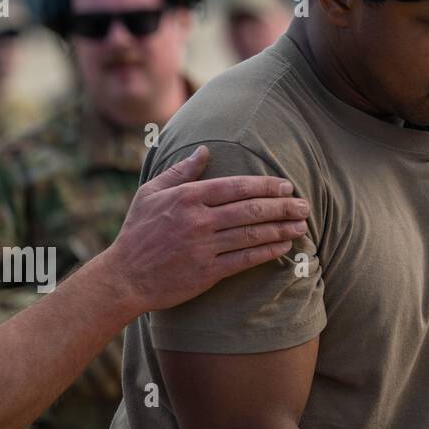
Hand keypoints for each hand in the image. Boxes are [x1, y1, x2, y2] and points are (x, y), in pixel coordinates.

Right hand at [99, 145, 309, 312]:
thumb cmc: (138, 232)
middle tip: (304, 205)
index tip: (286, 185)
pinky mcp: (207, 272)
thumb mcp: (151, 194)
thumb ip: (180, 171)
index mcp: (187, 197)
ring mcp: (203, 247)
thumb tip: (205, 150)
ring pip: (252, 234)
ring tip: (302, 225)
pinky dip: (267, 252)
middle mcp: (198, 220)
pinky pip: (245, 259)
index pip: (236, 186)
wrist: (123, 278)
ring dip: (281, 228)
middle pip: (251, 209)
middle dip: (282, 206)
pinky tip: (284, 245)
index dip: (266, 185)